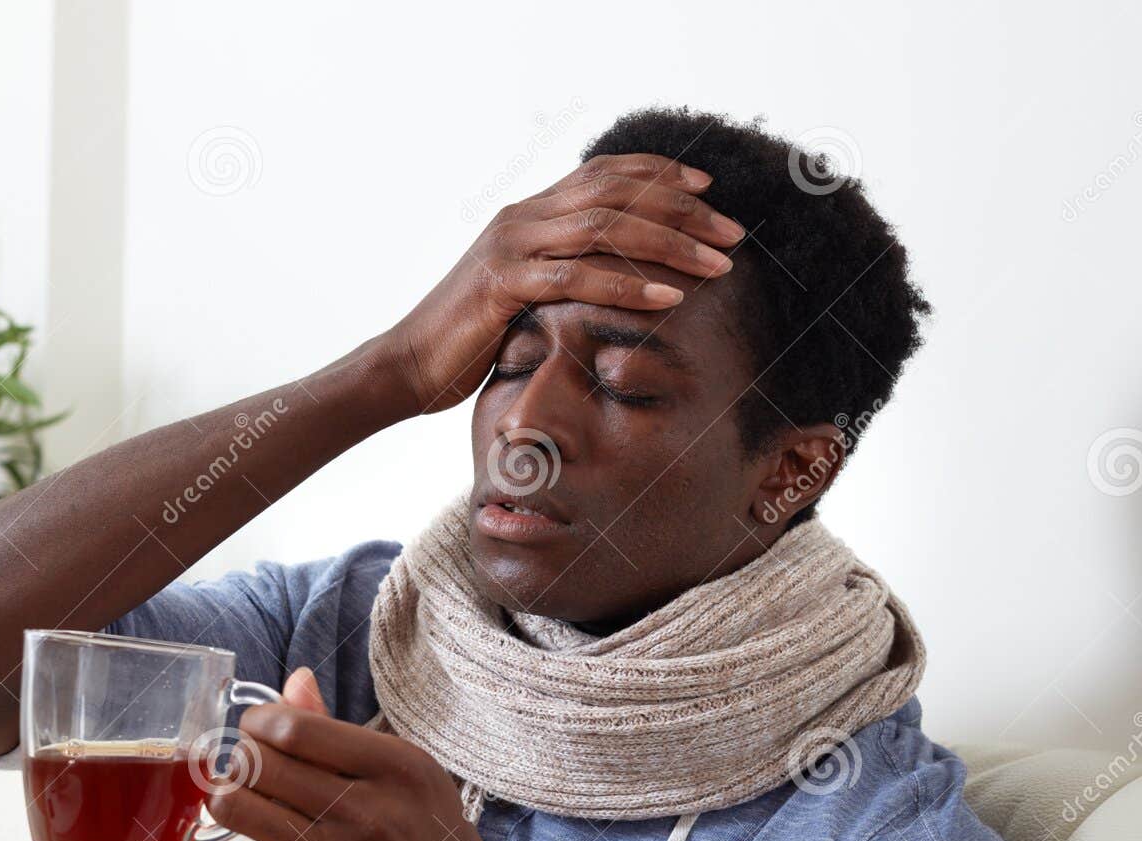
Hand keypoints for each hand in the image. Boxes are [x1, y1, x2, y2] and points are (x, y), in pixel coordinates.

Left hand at [180, 668, 510, 840]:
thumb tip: (295, 679)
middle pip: (259, 762)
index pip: (296, 726)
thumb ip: (346, 734)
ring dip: (221, 805)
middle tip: (247, 776)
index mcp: (397, 766)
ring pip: (236, 809)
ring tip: (236, 810)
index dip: (260, 723)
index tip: (260, 734)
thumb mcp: (415, 782)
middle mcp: (367, 807)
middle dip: (239, 762)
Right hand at [375, 153, 744, 414]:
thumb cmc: (468, 341)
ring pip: (604, 227)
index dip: (661, 175)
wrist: (408, 366)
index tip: (709, 193)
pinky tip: (668, 295)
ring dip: (670, 243)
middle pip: (617, 193)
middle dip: (683, 210)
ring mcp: (510, 247)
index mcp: (528, 213)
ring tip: (718, 264)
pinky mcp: (501, 285)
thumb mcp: (523, 298)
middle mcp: (521, 217)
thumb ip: (562, 277)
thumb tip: (617, 283)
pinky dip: (627, 283)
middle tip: (733, 233)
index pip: (604, 173)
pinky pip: (576, 277)